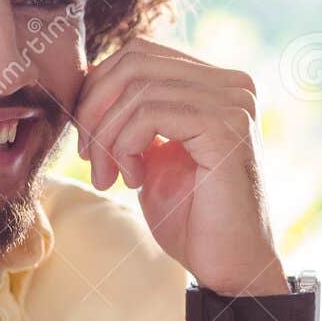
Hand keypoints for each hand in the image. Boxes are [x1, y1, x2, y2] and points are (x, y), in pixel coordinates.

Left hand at [74, 38, 284, 294]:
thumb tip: (91, 80)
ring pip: (137, 88)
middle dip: (95, 109)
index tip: (88, 142)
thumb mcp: (151, 153)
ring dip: (106, 137)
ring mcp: (234, 101)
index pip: (140, 53)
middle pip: (135, 60)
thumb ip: (132, 114)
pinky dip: (125, 146)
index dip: (99, 90)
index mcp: (217, 83)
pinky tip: (134, 180)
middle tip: (89, 158)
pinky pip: (149, 113)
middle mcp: (233, 83)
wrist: (230, 267)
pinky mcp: (227, 126)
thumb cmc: (192, 217)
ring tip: (109, 178)